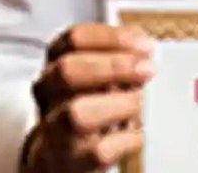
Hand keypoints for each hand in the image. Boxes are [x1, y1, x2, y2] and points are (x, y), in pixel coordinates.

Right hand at [23, 24, 155, 171]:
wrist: (62, 156)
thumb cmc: (87, 107)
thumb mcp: (97, 75)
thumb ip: (118, 57)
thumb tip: (146, 51)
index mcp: (56, 64)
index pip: (75, 39)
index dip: (112, 38)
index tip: (143, 44)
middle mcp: (50, 95)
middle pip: (68, 70)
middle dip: (113, 67)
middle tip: (147, 70)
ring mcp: (57, 129)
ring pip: (77, 113)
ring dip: (120, 104)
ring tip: (140, 104)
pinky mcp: (73, 161)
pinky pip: (99, 149)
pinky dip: (127, 138)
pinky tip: (137, 131)